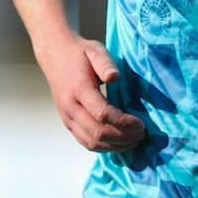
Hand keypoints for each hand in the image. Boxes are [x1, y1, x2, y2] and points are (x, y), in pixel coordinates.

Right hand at [37, 35, 145, 151]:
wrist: (55, 56)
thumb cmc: (79, 53)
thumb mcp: (95, 50)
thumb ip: (105, 63)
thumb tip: (114, 77)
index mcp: (78, 89)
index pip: (102, 114)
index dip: (124, 123)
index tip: (141, 124)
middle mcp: (70, 107)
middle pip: (97, 133)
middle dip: (123, 137)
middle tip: (142, 135)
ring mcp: (67, 117)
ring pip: (92, 142)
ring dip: (115, 146)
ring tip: (134, 141)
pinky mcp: (68, 123)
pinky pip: (86, 142)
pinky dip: (105, 147)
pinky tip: (120, 143)